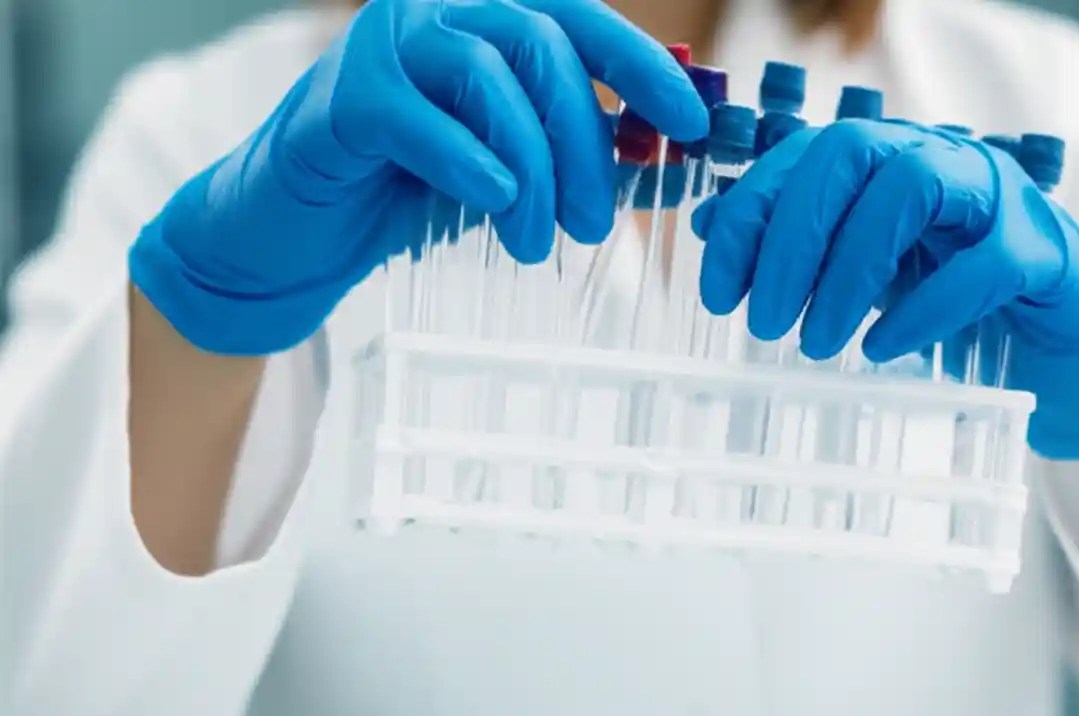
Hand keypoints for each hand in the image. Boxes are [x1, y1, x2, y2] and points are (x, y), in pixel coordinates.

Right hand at [130, 0, 706, 354]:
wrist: (295, 234)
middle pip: (539, 46)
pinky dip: (466, 159)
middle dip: (584, 140)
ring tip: (540, 239)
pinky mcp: (341, 97)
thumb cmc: (404, 192)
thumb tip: (666, 164)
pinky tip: (496, 200)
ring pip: (485, 76)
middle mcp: (435, 12)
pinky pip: (416, 117)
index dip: (642, 65)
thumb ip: (571, 155)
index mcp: (482, 21)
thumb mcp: (505, 170)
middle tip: (596, 222)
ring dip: (531, 166)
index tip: (693, 122)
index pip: (578, 20)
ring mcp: (383, 45)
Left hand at [692, 120, 1078, 459]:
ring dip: (848, 269)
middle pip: (850, 153)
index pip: (802, 158)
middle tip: (763, 321)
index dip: (749, 217)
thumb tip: (709, 224)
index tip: (718, 293)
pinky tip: (883, 348)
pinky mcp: (1045, 252)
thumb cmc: (955, 306)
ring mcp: (998, 198)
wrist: (1062, 354)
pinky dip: (924, 307)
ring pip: (911, 189)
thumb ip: (798, 245)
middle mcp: (941, 159)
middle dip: (791, 237)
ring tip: (817, 342)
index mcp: (889, 161)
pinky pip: (983, 263)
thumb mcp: (863, 276)